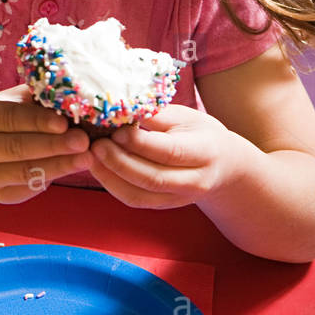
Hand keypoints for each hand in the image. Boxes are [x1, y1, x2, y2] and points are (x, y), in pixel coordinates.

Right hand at [0, 85, 92, 203]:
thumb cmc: (9, 117)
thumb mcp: (18, 101)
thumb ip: (40, 99)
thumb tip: (75, 100)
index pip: (10, 118)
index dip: (37, 121)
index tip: (64, 123)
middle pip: (16, 147)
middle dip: (53, 145)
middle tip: (83, 142)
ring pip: (24, 171)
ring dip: (58, 165)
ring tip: (86, 158)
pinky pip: (28, 188)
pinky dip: (52, 178)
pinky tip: (72, 169)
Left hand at [88, 104, 247, 208]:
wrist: (224, 166)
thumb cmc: (198, 133)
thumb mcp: (185, 117)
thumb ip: (155, 116)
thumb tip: (120, 109)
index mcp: (205, 152)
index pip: (169, 151)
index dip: (139, 143)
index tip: (116, 130)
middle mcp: (195, 180)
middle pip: (153, 177)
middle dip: (119, 161)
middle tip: (95, 144)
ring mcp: (179, 198)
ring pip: (140, 194)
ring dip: (110, 176)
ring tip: (91, 155)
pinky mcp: (164, 204)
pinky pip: (134, 199)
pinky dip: (112, 185)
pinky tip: (98, 167)